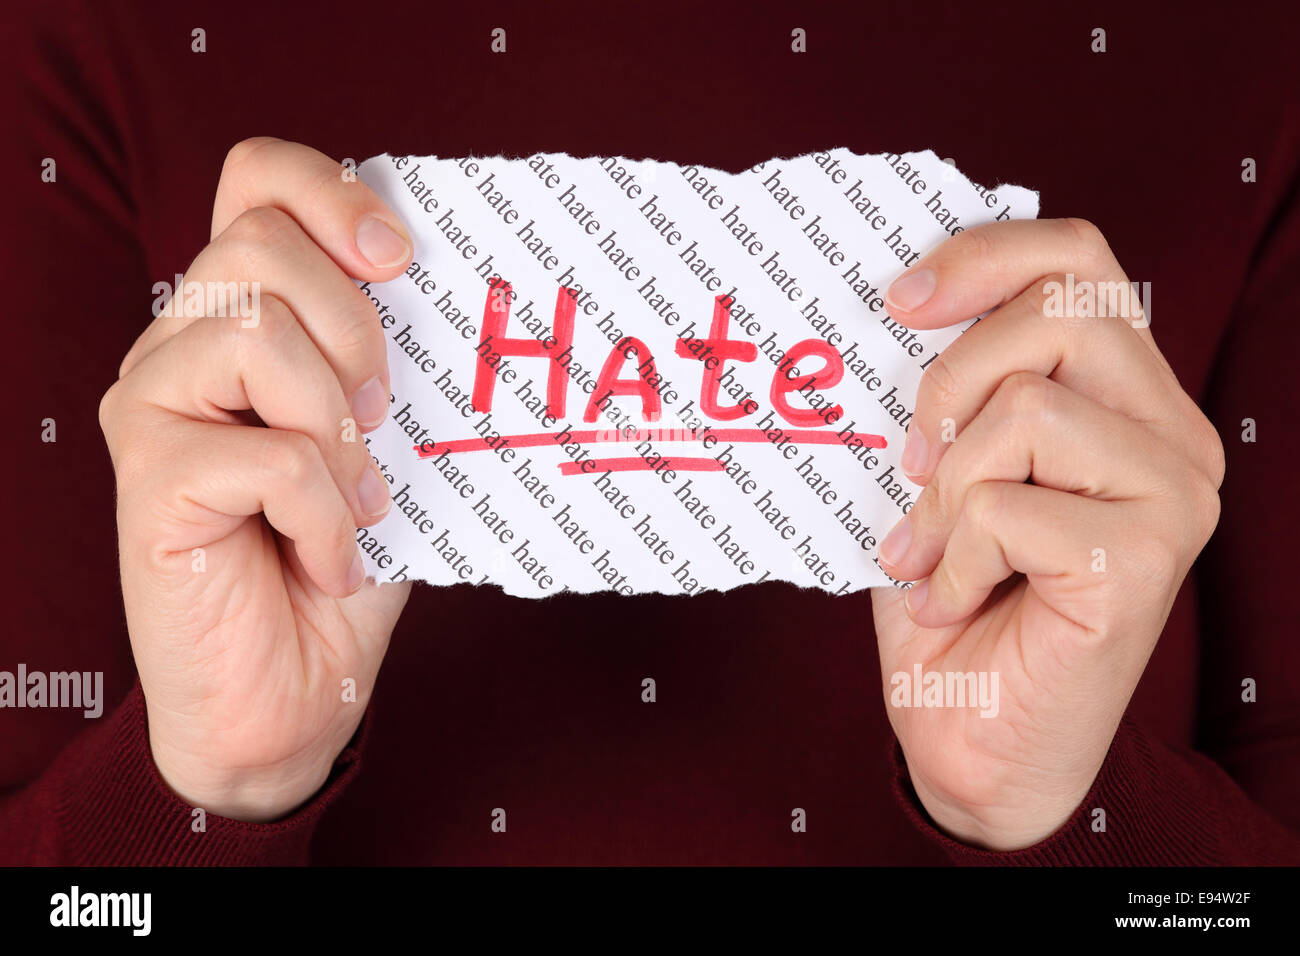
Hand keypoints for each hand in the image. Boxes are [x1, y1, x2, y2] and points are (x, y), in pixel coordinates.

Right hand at [99, 138, 413, 820]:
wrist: (295, 692)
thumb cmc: (342, 559)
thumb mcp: (388, 441)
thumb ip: (395, 362)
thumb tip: (460, 294)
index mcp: (242, 317)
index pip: (254, 184)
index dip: (324, 190)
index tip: (398, 258)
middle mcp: (182, 345)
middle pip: (255, 246)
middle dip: (351, 330)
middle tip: (381, 419)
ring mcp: (152, 407)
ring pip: (252, 335)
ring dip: (335, 427)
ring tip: (356, 497)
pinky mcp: (148, 480)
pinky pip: (265, 455)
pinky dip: (324, 514)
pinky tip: (328, 558)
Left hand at [872, 218, 1224, 849]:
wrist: (972, 737)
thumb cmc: (953, 597)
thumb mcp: (938, 470)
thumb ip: (947, 390)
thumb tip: (895, 304)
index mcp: (1125, 398)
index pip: (1081, 264)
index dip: (987, 256)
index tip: (901, 299)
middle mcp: (1171, 435)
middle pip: (1064, 310)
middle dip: (952, 378)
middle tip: (913, 458)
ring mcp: (1171, 496)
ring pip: (1029, 409)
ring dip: (948, 488)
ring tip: (932, 549)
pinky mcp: (1144, 560)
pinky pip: (1007, 508)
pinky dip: (952, 557)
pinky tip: (953, 599)